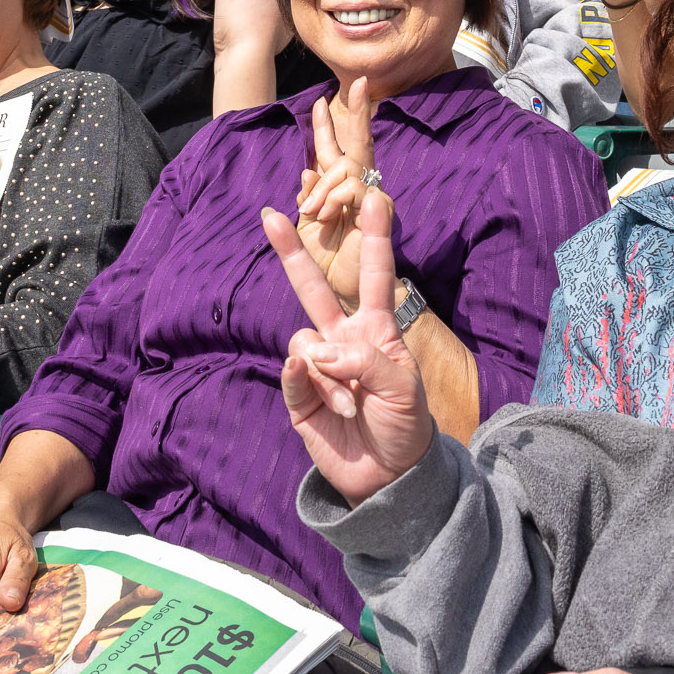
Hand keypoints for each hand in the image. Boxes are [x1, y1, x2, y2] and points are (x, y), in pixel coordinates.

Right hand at [268, 190, 432, 506]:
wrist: (389, 475)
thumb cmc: (404, 426)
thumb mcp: (403, 388)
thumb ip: (364, 360)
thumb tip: (315, 350)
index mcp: (377, 330)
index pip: (377, 276)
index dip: (376, 238)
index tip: (377, 197)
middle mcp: (343, 339)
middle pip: (314, 287)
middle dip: (291, 252)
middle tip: (270, 215)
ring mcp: (318, 365)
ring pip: (304, 340)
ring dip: (329, 373)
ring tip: (351, 404)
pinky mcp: (299, 393)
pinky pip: (293, 373)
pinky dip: (313, 387)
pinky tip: (333, 405)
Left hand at [286, 79, 376, 308]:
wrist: (342, 293)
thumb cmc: (326, 266)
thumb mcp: (306, 230)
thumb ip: (307, 198)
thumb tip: (306, 171)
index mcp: (335, 192)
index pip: (332, 153)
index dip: (328, 127)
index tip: (323, 100)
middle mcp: (357, 190)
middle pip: (358, 144)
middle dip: (359, 112)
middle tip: (360, 84)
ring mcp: (372, 198)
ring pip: (348, 166)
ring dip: (323, 185)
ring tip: (312, 212)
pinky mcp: (380, 209)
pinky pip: (354, 187)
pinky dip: (333, 198)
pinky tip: (324, 215)